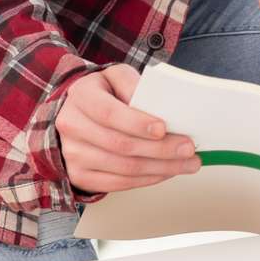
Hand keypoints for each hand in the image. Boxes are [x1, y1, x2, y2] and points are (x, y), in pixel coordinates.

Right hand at [54, 65, 199, 193]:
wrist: (75, 114)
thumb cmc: (102, 94)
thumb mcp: (115, 77)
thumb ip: (132, 84)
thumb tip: (155, 104)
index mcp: (81, 96)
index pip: (109, 113)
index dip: (137, 123)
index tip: (163, 128)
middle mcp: (72, 126)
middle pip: (120, 144)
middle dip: (160, 149)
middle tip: (187, 148)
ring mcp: (73, 154)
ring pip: (123, 168)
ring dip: (160, 168)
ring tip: (186, 163)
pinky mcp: (80, 176)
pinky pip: (118, 184)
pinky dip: (147, 180)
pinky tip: (165, 172)